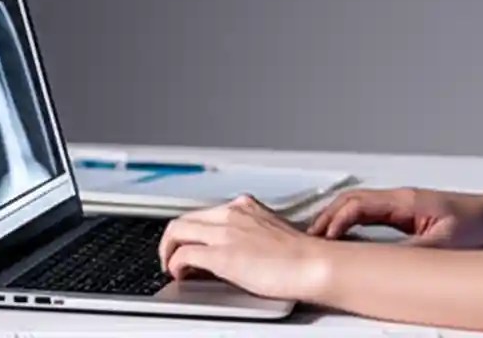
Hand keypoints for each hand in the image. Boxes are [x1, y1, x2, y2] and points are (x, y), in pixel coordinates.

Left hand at [158, 194, 328, 301]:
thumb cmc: (301, 255)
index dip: (191, 230)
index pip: (205, 213)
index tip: (190, 243)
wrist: (314, 264)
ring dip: (168, 250)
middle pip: (185, 219)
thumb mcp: (271, 232)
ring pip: (178, 232)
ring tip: (172, 267)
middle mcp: (232, 213)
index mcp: (245, 206)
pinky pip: (184, 255)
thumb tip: (236, 248)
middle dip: (172, 239)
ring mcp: (225, 232)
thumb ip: (249, 233)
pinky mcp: (222, 254)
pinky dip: (174, 265)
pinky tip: (180, 274)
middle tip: (172, 257)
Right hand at [305, 187, 482, 248]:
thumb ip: (414, 251)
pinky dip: (349, 223)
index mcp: (404, 201)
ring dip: (335, 219)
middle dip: (327, 218)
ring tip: (318, 238)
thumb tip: (385, 261)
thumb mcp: (443, 243)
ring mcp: (399, 204)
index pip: (359, 205)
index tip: (325, 238)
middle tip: (309, 238)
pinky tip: (342, 238)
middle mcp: (398, 199)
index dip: (337, 221)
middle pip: (351, 201)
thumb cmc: (472, 224)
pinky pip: (367, 214)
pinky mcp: (402, 213)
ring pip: (357, 206)